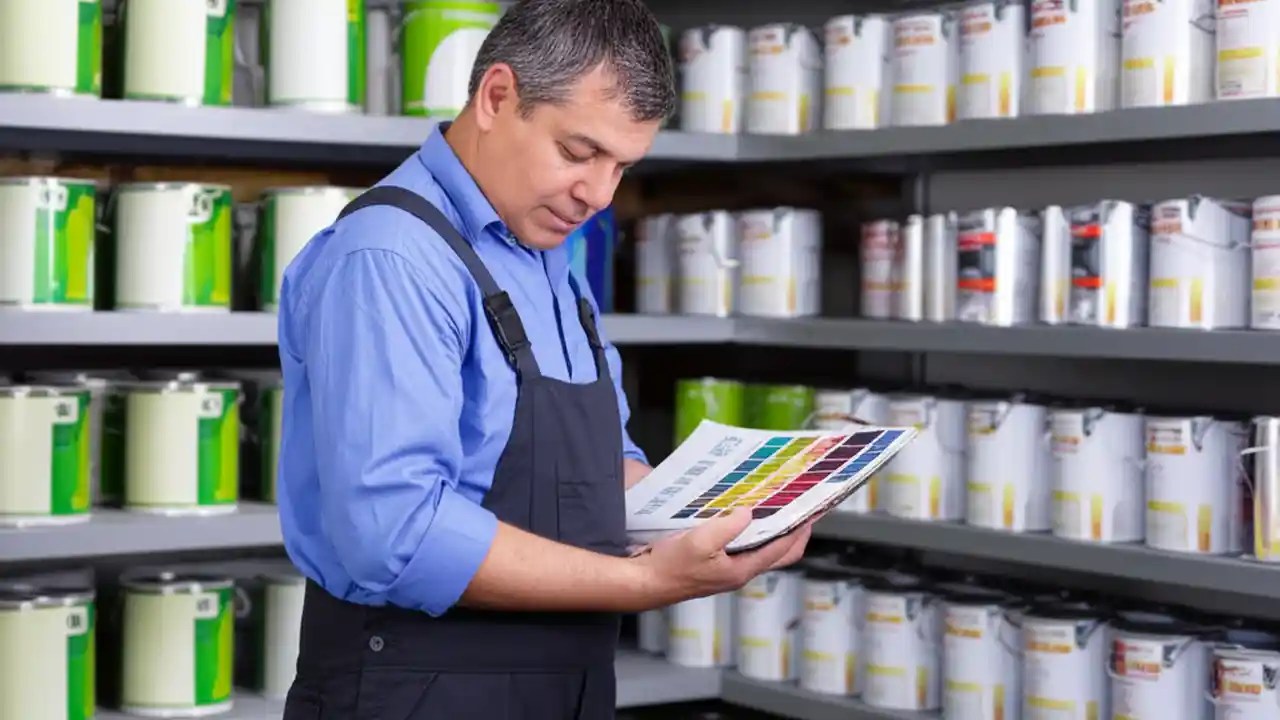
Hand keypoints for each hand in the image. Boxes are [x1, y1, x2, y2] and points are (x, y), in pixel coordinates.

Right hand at [634, 507, 812, 607]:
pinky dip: (753, 533)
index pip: (783, 549)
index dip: (800, 530)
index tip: (812, 512)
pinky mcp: (717, 565)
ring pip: (764, 550)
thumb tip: (748, 513)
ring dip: (775, 531)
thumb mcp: (699, 541)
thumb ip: (727, 526)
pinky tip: (744, 517)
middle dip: (796, 533)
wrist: (646, 582)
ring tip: (778, 508)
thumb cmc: (670, 567)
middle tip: (803, 510)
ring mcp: (729, 570)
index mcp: (742, 569)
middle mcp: (740, 571)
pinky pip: (745, 548)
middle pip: (781, 554)